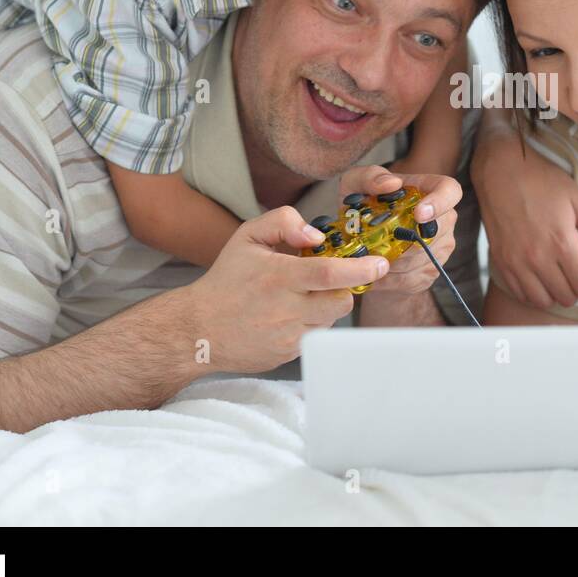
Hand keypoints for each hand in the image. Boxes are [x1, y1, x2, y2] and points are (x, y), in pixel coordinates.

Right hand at [183, 206, 388, 373]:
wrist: (198, 329)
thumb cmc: (227, 279)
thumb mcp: (247, 236)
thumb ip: (283, 222)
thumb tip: (317, 236)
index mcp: (278, 277)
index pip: (329, 274)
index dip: (360, 269)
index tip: (380, 263)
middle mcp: (286, 309)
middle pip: (341, 301)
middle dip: (345, 288)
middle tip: (330, 278)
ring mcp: (288, 336)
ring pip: (331, 319)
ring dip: (327, 306)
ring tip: (302, 296)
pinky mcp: (289, 354)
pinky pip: (317, 336)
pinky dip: (313, 323)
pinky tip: (290, 315)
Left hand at [339, 164, 460, 298]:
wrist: (360, 243)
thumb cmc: (361, 207)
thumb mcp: (355, 185)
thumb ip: (370, 177)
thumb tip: (392, 183)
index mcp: (429, 190)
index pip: (450, 190)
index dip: (440, 202)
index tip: (419, 215)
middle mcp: (443, 218)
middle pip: (435, 232)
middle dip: (403, 241)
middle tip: (375, 243)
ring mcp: (441, 247)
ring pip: (422, 259)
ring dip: (393, 261)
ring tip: (369, 257)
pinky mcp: (430, 272)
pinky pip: (413, 279)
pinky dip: (389, 278)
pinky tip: (374, 271)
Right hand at [470, 126, 577, 309]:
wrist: (501, 171)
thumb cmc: (543, 182)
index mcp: (562, 243)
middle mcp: (537, 258)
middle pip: (567, 297)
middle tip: (576, 266)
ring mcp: (516, 262)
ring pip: (543, 301)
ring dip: (556, 292)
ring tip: (558, 271)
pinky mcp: (500, 262)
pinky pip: (521, 294)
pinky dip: (534, 291)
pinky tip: (539, 272)